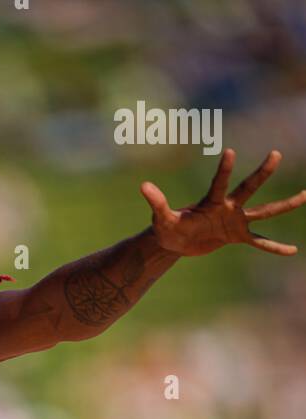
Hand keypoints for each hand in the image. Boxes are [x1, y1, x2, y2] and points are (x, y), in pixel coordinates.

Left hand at [140, 149, 305, 256]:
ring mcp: (236, 220)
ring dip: (285, 206)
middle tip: (276, 154)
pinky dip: (274, 247)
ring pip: (265, 212)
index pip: (219, 184)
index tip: (230, 151)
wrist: (176, 241)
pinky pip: (260, 242)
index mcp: (210, 201)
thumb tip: (143, 186)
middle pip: (248, 189)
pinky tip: (292, 251)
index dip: (224, 170)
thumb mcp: (161, 219)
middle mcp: (227, 207)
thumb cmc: (168, 227)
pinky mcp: (237, 236)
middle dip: (262, 173)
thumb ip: (157, 203)